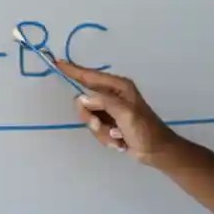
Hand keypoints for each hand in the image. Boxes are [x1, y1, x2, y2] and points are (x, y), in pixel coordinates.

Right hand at [55, 60, 179, 164]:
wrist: (156, 151)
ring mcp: (110, 111)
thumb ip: (103, 103)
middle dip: (92, 119)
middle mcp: (112, 96)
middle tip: (101, 126)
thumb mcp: (125, 113)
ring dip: (102, 132)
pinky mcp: (109, 124)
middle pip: (85, 102)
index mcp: (118, 87)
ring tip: (117, 136)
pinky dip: (106, 138)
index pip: (90, 76)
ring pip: (89, 119)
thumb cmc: (144, 130)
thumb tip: (81, 98)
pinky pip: (96, 129)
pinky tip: (120, 141)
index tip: (57, 63)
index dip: (73, 70)